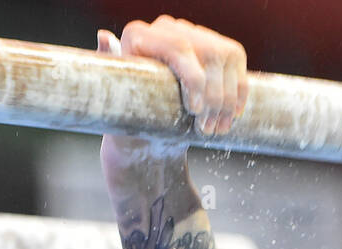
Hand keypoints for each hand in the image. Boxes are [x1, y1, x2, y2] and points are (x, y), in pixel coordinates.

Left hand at [96, 16, 247, 151]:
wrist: (144, 127)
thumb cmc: (126, 118)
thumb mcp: (115, 103)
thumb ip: (107, 67)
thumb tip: (103, 36)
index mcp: (139, 35)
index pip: (178, 48)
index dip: (193, 79)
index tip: (195, 111)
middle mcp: (167, 28)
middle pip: (207, 53)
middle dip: (213, 95)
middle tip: (207, 129)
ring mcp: (193, 34)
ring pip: (225, 58)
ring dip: (226, 98)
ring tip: (217, 129)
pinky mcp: (215, 47)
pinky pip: (236, 62)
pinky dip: (238, 91)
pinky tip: (232, 115)